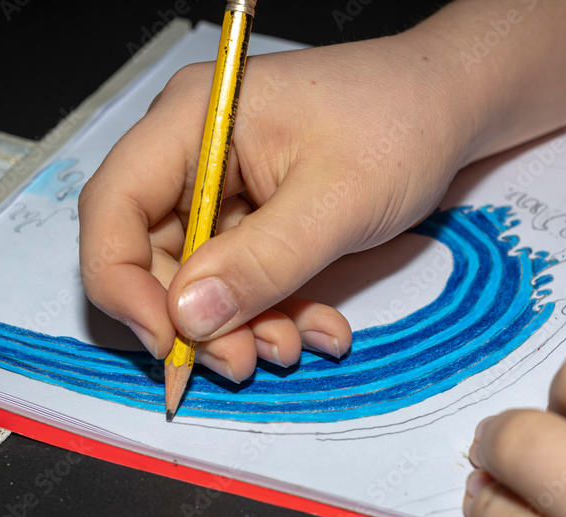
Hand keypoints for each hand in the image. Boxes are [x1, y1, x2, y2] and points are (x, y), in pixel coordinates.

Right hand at [78, 29, 477, 380]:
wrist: (451, 108)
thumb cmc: (401, 121)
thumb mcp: (336, 200)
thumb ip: (261, 262)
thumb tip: (187, 318)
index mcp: (194, 119)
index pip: (114, 205)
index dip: (121, 281)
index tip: (166, 341)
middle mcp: (194, 151)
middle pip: (151, 252)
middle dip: (195, 319)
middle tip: (243, 360)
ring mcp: (223, 186)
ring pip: (198, 277)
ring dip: (241, 324)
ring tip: (294, 344)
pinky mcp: (254, 216)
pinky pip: (241, 278)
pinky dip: (273, 311)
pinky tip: (319, 327)